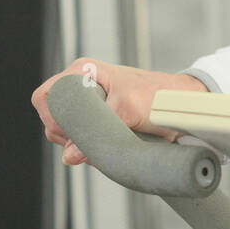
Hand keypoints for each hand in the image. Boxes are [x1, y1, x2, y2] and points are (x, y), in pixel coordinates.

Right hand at [31, 58, 208, 166]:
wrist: (184, 105)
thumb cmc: (160, 97)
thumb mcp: (128, 110)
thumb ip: (97, 132)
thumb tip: (70, 156)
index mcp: (83, 72)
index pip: (46, 96)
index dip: (52, 118)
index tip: (70, 134)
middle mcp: (82, 85)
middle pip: (53, 117)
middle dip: (66, 135)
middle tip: (89, 142)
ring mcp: (89, 103)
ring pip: (67, 131)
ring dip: (80, 143)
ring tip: (104, 143)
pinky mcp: (98, 119)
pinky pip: (82, 137)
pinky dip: (90, 147)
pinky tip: (107, 148)